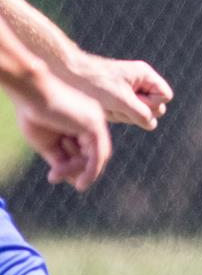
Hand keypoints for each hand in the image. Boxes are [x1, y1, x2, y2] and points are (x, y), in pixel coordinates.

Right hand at [14, 68, 111, 190]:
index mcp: (81, 120)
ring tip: (56, 174)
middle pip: (92, 153)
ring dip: (77, 170)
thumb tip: (67, 176)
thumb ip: (59, 158)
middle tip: (54, 177)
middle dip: (74, 169)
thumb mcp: (47, 142)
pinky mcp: (94, 125)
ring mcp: (96, 121)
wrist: (29, 92)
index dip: (71, 166)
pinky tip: (81, 182)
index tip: (53, 175)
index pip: (84, 149)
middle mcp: (92, 120)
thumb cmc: (31, 112)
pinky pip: (99, 155)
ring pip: (96, 156)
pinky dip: (91, 171)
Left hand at [70, 54, 173, 130]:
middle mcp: (141, 82)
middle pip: (154, 107)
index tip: (135, 101)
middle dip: (137, 111)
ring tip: (108, 104)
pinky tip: (105, 107)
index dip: (153, 104)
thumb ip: (141, 113)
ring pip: (140, 114)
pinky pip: (127, 115)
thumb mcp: (121, 100)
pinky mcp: (120, 100)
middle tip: (119, 104)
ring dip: (124, 114)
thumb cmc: (96, 84)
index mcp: (145, 75)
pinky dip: (117, 115)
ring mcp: (131, 92)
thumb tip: (151, 124)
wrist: (70, 77)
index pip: (165, 97)